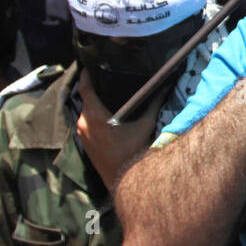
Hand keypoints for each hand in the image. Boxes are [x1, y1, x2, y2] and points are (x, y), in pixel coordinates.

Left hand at [76, 69, 160, 190]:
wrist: (124, 179)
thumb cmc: (133, 151)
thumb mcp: (145, 125)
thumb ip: (153, 104)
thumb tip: (164, 86)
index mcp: (95, 116)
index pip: (84, 89)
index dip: (85, 75)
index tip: (88, 66)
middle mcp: (84, 123)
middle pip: (85, 99)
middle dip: (93, 89)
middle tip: (104, 80)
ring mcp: (81, 134)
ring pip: (85, 112)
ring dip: (93, 104)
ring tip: (106, 96)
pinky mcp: (83, 143)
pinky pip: (85, 123)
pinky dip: (92, 117)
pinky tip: (104, 115)